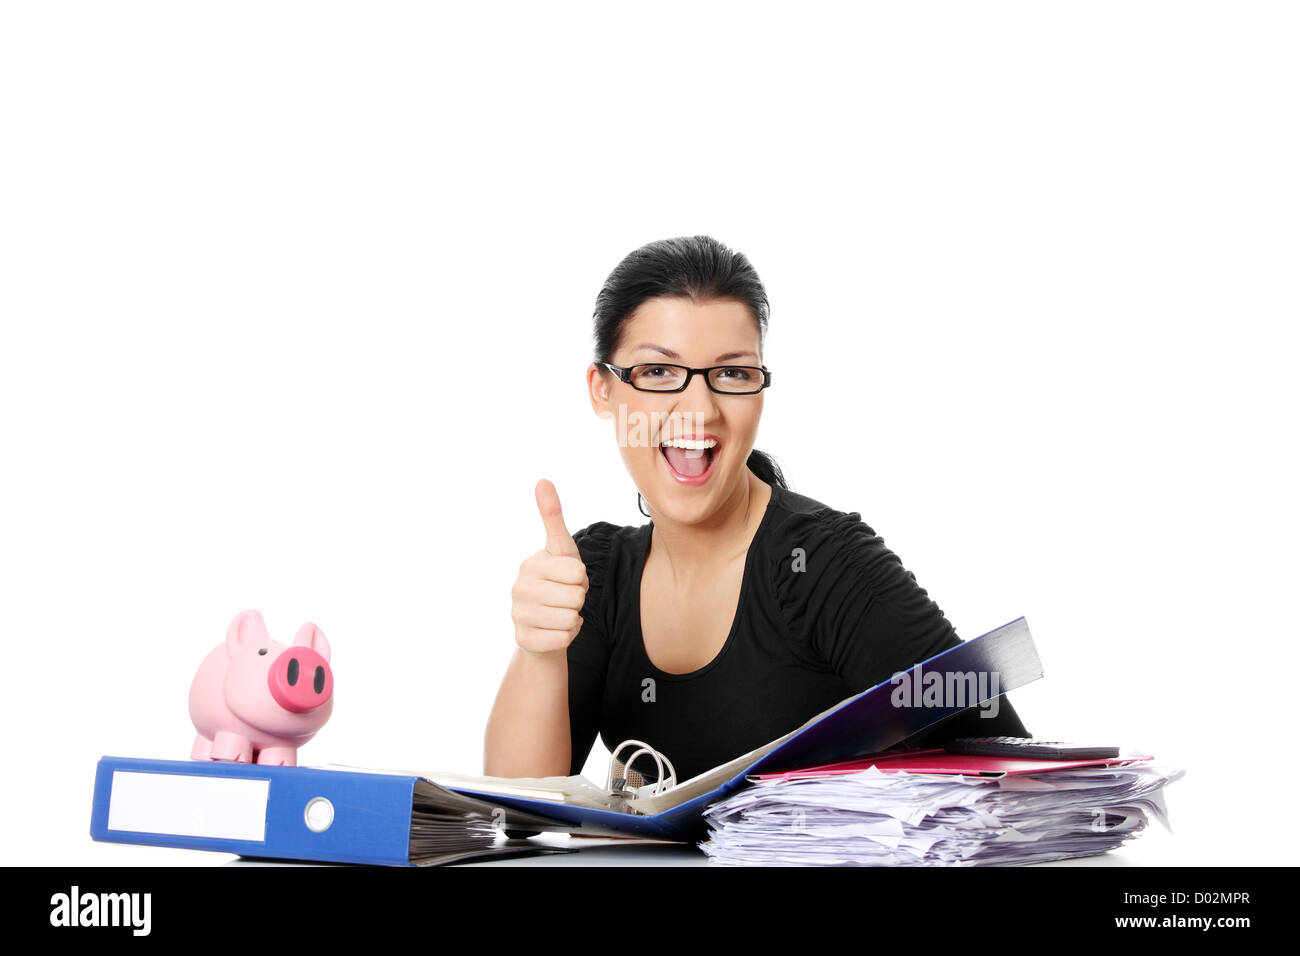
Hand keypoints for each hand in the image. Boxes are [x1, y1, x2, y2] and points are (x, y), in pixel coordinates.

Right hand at [510, 479, 589, 654]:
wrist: (542, 624)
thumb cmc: (556, 581)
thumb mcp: (560, 549)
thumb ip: (552, 516)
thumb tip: (543, 480)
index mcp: (530, 564)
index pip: (578, 571)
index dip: (580, 577)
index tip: (567, 578)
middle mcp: (519, 588)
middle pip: (576, 596)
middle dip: (578, 598)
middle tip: (564, 597)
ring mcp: (518, 615)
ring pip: (571, 618)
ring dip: (573, 617)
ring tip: (558, 612)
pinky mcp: (523, 640)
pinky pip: (564, 638)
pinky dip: (567, 635)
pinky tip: (554, 629)